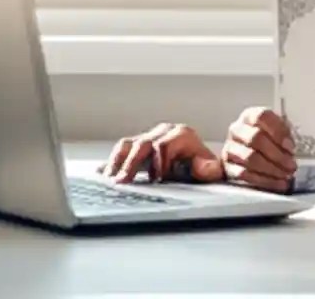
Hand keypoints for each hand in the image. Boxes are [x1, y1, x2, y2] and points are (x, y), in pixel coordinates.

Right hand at [99, 123, 223, 183]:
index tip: (156, 182)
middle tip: (122, 183)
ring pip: (128, 145)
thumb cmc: (205, 169)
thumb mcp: (213, 170)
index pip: (164, 146)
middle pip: (142, 144)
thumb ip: (208, 168)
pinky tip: (102, 174)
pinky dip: (111, 163)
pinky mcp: (137, 147)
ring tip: (110, 180)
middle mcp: (163, 132)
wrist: (201, 166)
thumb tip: (200, 165)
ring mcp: (149, 138)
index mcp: (182, 135)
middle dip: (132, 165)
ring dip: (117, 162)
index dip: (159, 164)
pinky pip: (121, 151)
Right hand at [219, 106, 297, 193]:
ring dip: (271, 169)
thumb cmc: (268, 140)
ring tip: (286, 175)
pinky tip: (277, 183)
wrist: (251, 153)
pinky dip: (264, 180)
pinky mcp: (228, 167)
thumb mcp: (279, 131)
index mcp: (250, 116)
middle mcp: (237, 129)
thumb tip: (288, 148)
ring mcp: (230, 148)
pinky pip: (244, 174)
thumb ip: (284, 135)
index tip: (290, 146)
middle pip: (255, 138)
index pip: (262, 117)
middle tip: (291, 165)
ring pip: (250, 158)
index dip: (278, 132)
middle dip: (277, 154)